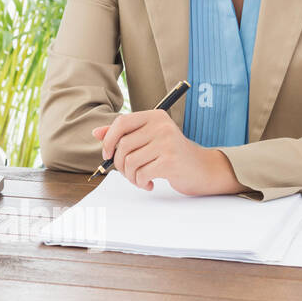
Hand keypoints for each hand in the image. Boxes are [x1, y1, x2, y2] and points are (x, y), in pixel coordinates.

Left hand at [91, 110, 241, 195]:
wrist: (205, 169)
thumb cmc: (173, 154)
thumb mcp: (150, 139)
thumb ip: (124, 135)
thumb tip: (96, 133)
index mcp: (155, 116)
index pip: (121, 122)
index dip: (109, 140)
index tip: (107, 154)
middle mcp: (161, 126)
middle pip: (123, 145)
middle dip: (119, 164)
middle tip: (128, 173)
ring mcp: (167, 143)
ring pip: (130, 161)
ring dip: (130, 176)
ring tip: (140, 179)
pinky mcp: (170, 161)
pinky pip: (141, 173)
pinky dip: (140, 182)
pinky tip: (149, 183)